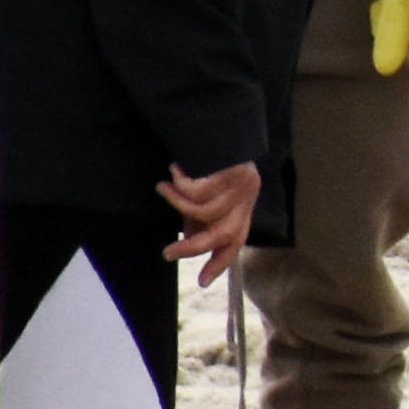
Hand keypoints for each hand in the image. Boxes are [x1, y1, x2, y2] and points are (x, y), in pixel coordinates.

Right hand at [158, 162, 260, 283]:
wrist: (225, 125)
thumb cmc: (212, 163)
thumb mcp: (208, 196)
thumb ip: (202, 217)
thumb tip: (189, 238)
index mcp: (242, 210)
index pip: (234, 243)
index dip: (219, 263)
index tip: (203, 282)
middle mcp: (246, 202)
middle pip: (222, 235)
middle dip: (192, 248)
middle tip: (166, 253)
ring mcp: (243, 187)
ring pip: (206, 212)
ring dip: (178, 202)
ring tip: (163, 187)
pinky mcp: (236, 172)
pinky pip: (200, 190)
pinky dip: (181, 183)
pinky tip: (175, 169)